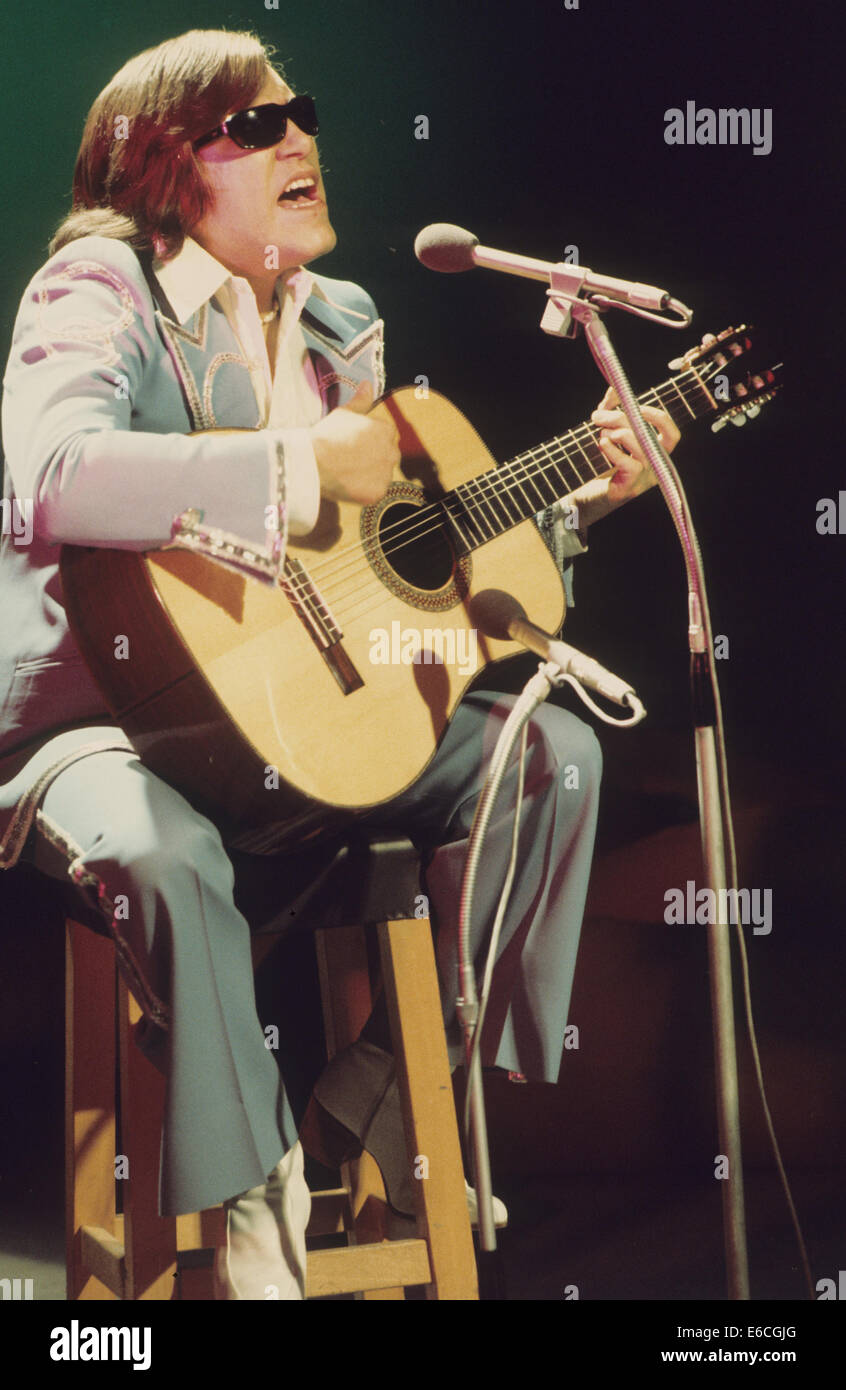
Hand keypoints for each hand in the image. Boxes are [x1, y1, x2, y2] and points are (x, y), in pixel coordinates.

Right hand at [311, 382, 398, 505]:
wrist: (312, 462)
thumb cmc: (326, 435)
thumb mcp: (343, 413)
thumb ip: (360, 401)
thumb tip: (368, 384)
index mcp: (386, 430)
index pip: (385, 437)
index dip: (368, 442)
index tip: (352, 445)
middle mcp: (392, 451)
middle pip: (386, 456)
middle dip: (373, 458)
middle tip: (349, 460)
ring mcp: (386, 474)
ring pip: (382, 475)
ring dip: (370, 475)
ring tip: (347, 473)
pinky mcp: (378, 493)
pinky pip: (375, 492)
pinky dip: (364, 491)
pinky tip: (348, 485)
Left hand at [590, 386, 679, 506]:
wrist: (591, 496)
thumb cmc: (603, 462)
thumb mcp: (608, 431)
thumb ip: (612, 409)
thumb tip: (614, 388)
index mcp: (656, 451)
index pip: (671, 433)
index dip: (658, 418)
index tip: (637, 407)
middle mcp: (655, 464)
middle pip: (645, 433)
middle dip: (619, 418)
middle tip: (597, 416)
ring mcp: (644, 478)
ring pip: (638, 446)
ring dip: (615, 433)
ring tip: (600, 433)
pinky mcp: (630, 488)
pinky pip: (628, 463)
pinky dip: (612, 450)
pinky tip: (601, 444)